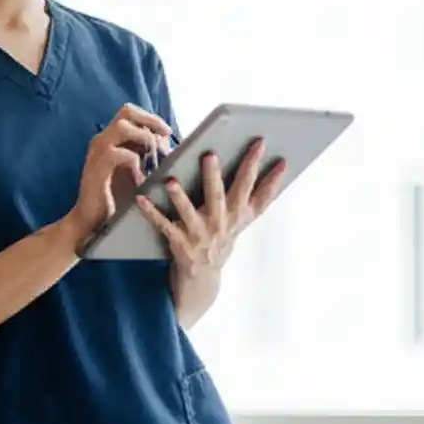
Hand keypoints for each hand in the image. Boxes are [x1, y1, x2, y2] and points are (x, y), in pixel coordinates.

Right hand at [63, 103, 173, 237]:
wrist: (92, 219)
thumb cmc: (115, 196)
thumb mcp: (135, 169)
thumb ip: (146, 153)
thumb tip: (165, 139)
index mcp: (111, 138)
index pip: (131, 112)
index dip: (151, 117)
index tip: (167, 131)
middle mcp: (102, 140)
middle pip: (126, 112)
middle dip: (150, 121)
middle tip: (164, 135)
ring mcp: (97, 152)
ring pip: (122, 127)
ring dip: (143, 138)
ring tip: (154, 156)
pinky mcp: (96, 167)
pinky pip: (118, 154)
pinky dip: (134, 163)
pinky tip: (141, 179)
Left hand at [135, 137, 286, 277]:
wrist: (202, 279)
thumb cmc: (222, 240)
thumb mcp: (244, 220)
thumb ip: (260, 196)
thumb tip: (283, 166)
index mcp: (237, 216)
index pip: (254, 190)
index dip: (261, 169)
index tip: (262, 144)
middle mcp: (220, 224)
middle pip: (220, 196)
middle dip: (214, 176)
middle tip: (209, 155)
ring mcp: (199, 236)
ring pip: (189, 213)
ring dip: (179, 197)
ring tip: (170, 180)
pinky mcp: (179, 244)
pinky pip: (163, 226)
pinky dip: (151, 213)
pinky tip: (141, 199)